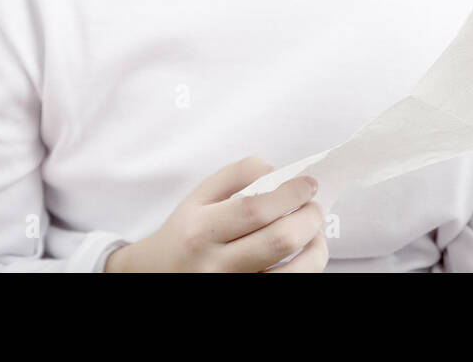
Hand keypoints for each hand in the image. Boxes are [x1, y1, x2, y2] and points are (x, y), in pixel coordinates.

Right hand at [103, 156, 328, 271]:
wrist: (157, 274)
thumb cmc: (188, 230)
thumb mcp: (201, 194)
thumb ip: (241, 173)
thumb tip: (282, 173)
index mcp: (200, 230)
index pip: (255, 209)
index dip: (291, 192)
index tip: (308, 183)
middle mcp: (215, 265)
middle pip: (279, 240)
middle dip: (309, 217)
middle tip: (314, 205)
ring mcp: (232, 286)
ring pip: (293, 273)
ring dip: (316, 246)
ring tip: (313, 230)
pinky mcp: (247, 298)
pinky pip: (289, 284)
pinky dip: (308, 266)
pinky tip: (306, 252)